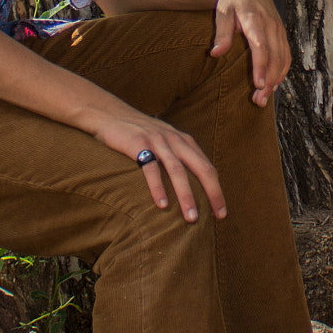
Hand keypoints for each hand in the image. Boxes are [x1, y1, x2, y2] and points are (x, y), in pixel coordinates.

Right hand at [86, 104, 224, 221]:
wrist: (110, 114)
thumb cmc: (139, 133)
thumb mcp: (165, 140)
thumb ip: (178, 156)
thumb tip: (191, 186)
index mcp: (184, 141)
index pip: (207, 167)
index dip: (217, 190)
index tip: (221, 213)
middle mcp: (175, 141)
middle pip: (200, 168)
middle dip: (212, 193)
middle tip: (218, 216)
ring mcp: (157, 141)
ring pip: (178, 171)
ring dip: (187, 195)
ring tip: (192, 217)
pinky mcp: (138, 144)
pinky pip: (151, 169)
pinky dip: (158, 187)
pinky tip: (162, 205)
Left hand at [210, 0, 290, 106]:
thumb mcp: (222, 12)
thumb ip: (221, 33)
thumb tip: (215, 54)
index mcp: (254, 19)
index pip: (261, 46)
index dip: (261, 66)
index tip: (258, 84)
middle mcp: (270, 24)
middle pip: (274, 57)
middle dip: (269, 80)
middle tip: (259, 100)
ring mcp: (278, 28)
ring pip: (282, 57)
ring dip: (276, 79)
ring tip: (264, 97)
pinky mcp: (281, 32)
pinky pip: (286, 54)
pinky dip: (282, 70)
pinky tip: (274, 83)